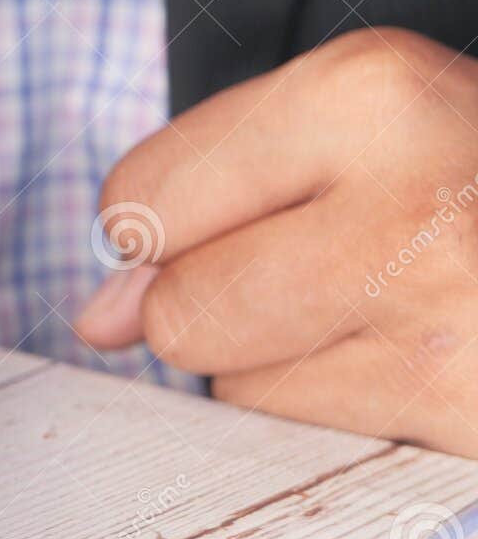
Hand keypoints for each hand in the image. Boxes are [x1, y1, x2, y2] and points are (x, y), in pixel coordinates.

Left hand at [78, 27, 477, 456]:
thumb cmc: (471, 167)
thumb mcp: (360, 118)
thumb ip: (204, 189)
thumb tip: (98, 315)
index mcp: (372, 96)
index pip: (138, 200)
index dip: (160, 222)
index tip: (228, 213)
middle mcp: (415, 215)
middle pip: (182, 315)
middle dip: (218, 303)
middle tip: (321, 261)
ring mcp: (455, 335)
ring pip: (242, 391)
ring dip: (286, 361)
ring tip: (393, 302)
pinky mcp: (470, 425)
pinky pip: (319, 442)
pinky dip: (344, 410)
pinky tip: (420, 356)